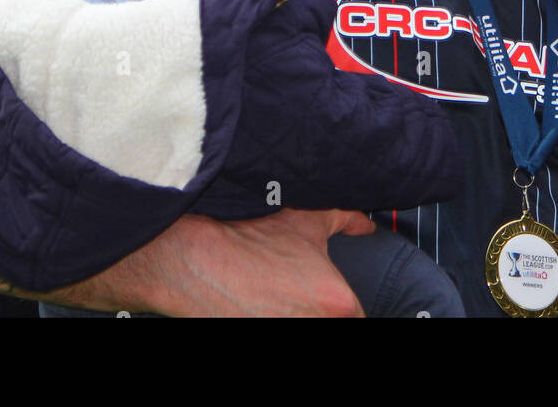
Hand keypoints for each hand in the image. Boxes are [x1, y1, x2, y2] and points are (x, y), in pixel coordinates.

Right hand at [63, 208, 376, 316]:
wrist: (194, 259)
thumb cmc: (248, 238)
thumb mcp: (306, 218)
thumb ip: (345, 218)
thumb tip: (363, 223)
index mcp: (338, 303)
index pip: (358, 316)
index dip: (343, 302)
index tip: (330, 294)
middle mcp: (316, 327)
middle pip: (333, 323)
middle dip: (320, 309)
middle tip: (300, 293)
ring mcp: (285, 337)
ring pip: (306, 328)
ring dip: (296, 315)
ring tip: (278, 299)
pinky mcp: (255, 338)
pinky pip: (277, 330)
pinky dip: (273, 318)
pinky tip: (261, 307)